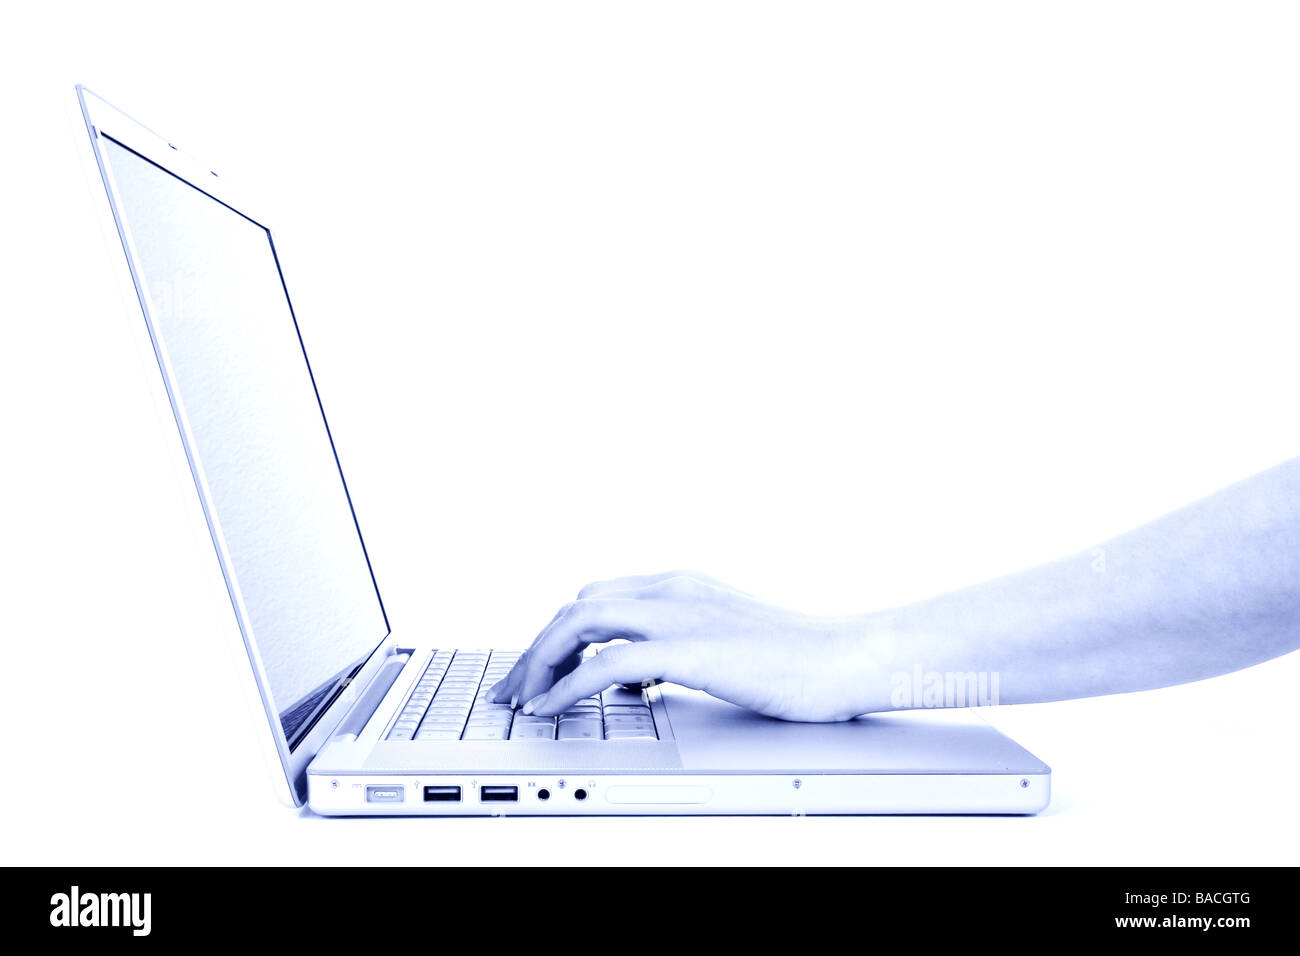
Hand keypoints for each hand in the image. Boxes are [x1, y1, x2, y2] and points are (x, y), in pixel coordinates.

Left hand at [488, 571, 874, 720]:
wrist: (847, 658)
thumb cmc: (797, 657)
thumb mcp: (723, 643)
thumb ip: (677, 649)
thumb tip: (637, 678)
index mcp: (679, 583)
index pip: (595, 599)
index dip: (557, 635)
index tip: (538, 671)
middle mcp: (671, 589)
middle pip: (576, 606)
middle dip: (536, 648)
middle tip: (514, 689)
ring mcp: (679, 614)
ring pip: (579, 622)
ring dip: (540, 661)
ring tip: (524, 699)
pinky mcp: (689, 649)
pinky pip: (605, 664)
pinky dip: (568, 686)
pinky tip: (552, 709)